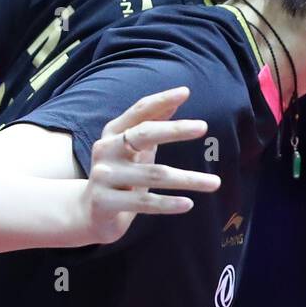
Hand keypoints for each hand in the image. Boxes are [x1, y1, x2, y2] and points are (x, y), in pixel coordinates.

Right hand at [79, 86, 221, 245]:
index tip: (185, 92)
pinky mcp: (105, 202)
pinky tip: (189, 204)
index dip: (161, 100)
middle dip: (175, 129)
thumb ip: (153, 125)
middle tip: (203, 126)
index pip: (139, 111)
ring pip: (153, 174)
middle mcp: (106, 150)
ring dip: (188, 179)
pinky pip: (144, 203)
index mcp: (113, 133)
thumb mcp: (135, 150)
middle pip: (144, 135)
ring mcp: (103, 176)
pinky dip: (168, 204)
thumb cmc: (122, 176)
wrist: (90, 214)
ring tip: (215, 182)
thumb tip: (177, 99)